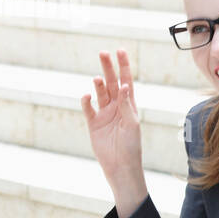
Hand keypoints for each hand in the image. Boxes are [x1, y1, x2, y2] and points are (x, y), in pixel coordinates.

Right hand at [80, 49, 145, 207]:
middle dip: (108, 68)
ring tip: (97, 79)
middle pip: (112, 82)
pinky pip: (88, 109)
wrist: (120, 166)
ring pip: (100, 93)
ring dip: (99, 84)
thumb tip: (124, 86)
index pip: (126, 81)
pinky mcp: (93, 124)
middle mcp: (116, 106)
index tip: (120, 51)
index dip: (124, 66)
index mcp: (129, 105)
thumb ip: (126, 105)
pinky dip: (86, 101)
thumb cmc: (131, 146)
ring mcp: (104, 114)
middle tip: (103, 53)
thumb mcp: (132, 123)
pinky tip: (87, 96)